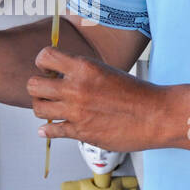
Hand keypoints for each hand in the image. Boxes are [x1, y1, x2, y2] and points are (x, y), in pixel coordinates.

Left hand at [28, 46, 171, 151]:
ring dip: (43, 107)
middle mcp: (76, 88)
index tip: (49, 69)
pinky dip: (47, 131)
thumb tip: (62, 74)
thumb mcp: (106, 71)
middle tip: (48, 90)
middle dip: (38, 87)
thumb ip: (82, 72)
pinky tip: (49, 129)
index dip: (43, 63)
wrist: (156, 116)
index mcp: (84, 67)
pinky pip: (51, 131)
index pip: (45, 56)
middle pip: (33, 85)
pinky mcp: (81, 132)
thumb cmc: (137, 93)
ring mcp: (76, 112)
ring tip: (53, 108)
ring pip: (38, 108)